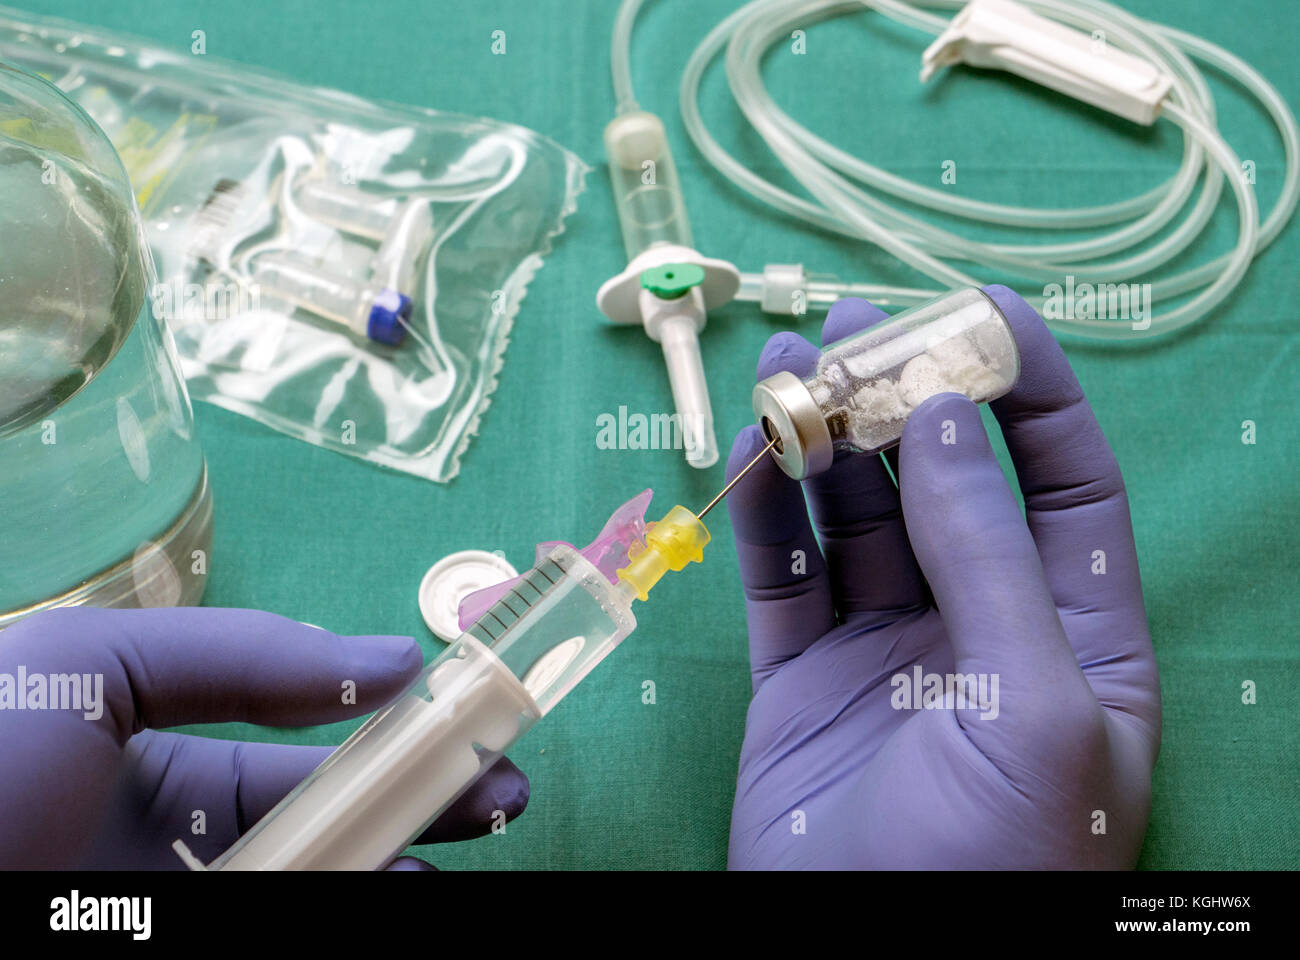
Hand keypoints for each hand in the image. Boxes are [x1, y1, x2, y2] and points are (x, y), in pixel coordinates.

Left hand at [0, 607, 527, 868]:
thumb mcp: (90, 667)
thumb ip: (240, 651)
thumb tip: (393, 651)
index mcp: (153, 761)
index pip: (300, 752)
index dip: (389, 740)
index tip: (469, 730)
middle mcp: (177, 846)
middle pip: (330, 826)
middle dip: (423, 806)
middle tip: (506, 799)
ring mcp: (182, 898)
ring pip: (319, 879)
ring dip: (402, 863)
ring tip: (473, 841)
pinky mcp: (182, 936)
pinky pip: (289, 917)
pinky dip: (352, 895)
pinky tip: (402, 884)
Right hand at [725, 286, 1159, 868]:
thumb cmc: (995, 864)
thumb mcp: (1033, 706)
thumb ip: (991, 557)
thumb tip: (949, 420)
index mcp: (1077, 637)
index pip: (1066, 483)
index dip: (1032, 392)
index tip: (983, 310)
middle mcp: (982, 628)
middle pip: (946, 484)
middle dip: (907, 400)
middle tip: (858, 326)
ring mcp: (885, 651)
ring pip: (854, 518)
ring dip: (825, 440)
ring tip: (790, 363)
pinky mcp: (800, 678)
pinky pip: (782, 577)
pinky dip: (766, 512)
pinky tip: (754, 452)